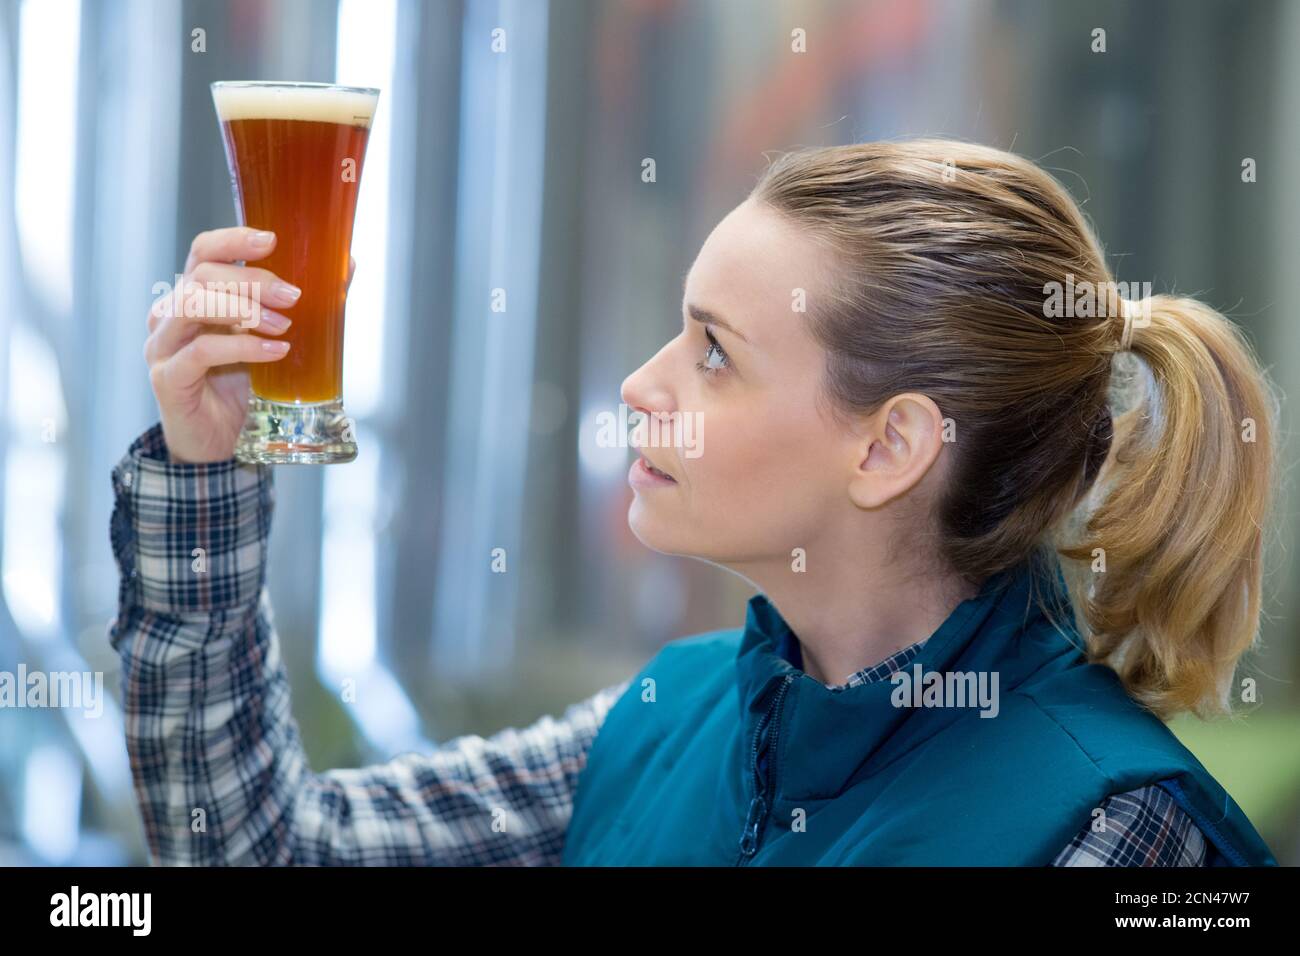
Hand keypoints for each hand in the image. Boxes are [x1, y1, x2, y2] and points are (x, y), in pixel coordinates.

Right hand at [143, 227, 354, 462]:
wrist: (218, 441)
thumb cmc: (242, 386)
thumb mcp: (272, 337)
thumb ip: (299, 303)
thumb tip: (349, 266)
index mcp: (193, 295)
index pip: (203, 251)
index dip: (234, 240)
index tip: (272, 240)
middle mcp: (170, 314)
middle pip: (202, 275)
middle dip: (253, 280)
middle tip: (293, 296)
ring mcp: (163, 345)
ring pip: (193, 305)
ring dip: (245, 309)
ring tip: (284, 325)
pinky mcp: (168, 378)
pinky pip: (202, 351)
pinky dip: (243, 346)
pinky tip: (275, 352)